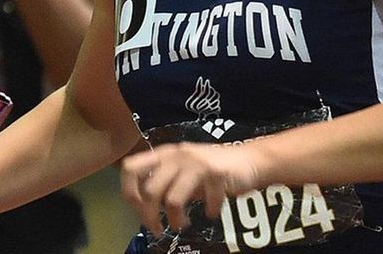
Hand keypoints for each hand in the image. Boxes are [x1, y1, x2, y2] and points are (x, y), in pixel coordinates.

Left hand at [120, 143, 262, 235]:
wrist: (252, 159)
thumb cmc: (214, 168)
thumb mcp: (183, 170)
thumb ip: (164, 182)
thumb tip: (143, 204)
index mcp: (164, 154)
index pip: (130, 168)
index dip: (130, 193)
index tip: (140, 211)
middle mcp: (177, 155)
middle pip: (149, 191)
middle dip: (150, 216)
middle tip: (158, 228)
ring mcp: (197, 163)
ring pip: (171, 200)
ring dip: (175, 219)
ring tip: (182, 225)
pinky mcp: (216, 173)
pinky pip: (205, 203)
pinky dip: (208, 212)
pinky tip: (212, 213)